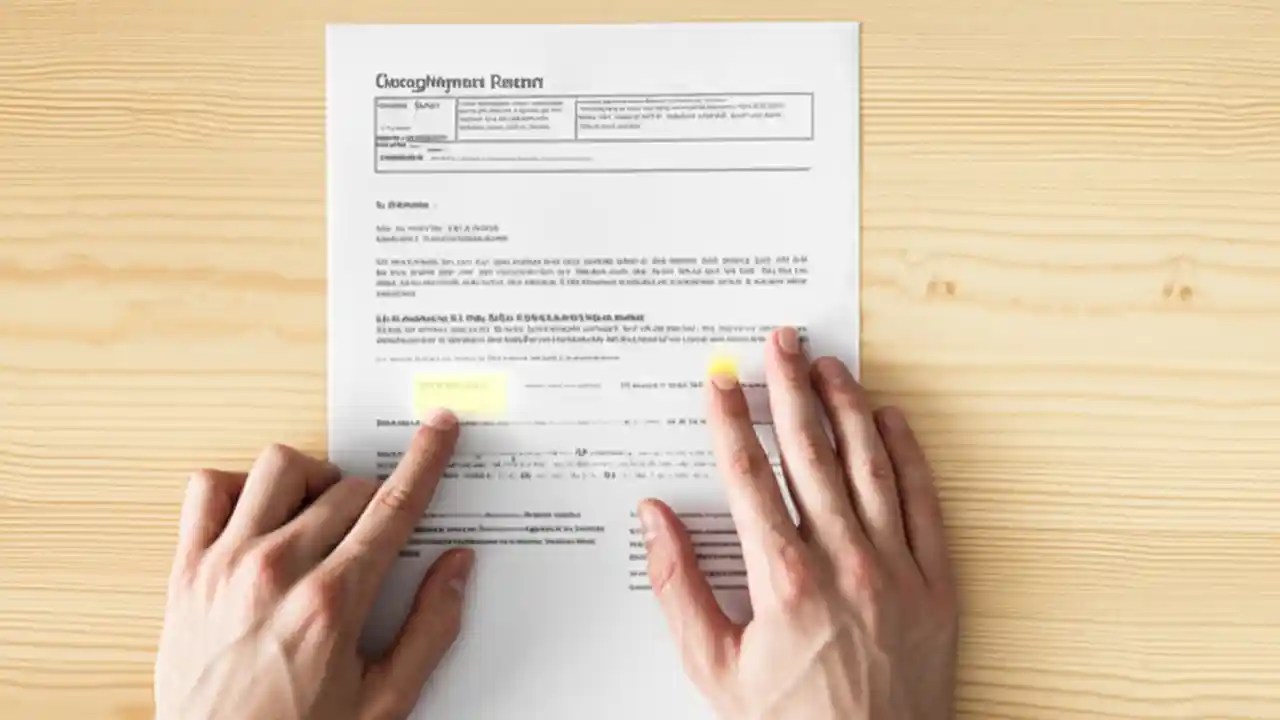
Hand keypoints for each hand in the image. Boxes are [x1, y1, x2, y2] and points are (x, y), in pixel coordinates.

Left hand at [154, 411, 470, 719]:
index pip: (393, 508)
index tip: (439, 428)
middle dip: (374, 498)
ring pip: (279, 468)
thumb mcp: (385, 700)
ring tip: (318, 515)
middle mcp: (277, 571)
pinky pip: (207, 488)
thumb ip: (430, 628)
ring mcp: (225, 565)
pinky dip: (237, 487)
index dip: (425, 460)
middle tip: (374, 531)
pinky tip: (259, 516)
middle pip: (346, 488)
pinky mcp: (186, 570)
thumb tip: (456, 567)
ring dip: (312, 480)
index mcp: (333, 603)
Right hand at [640, 328, 957, 719]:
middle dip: (790, 388)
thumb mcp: (714, 668)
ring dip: (847, 406)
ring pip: (869, 464)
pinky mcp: (937, 584)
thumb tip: (655, 520)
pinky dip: (908, 453)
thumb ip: (678, 587)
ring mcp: (897, 569)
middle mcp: (844, 563)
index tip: (721, 380)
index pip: (748, 475)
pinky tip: (892, 419)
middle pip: (809, 452)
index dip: (730, 419)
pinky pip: (925, 501)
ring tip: (829, 366)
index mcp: (783, 580)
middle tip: (780, 342)